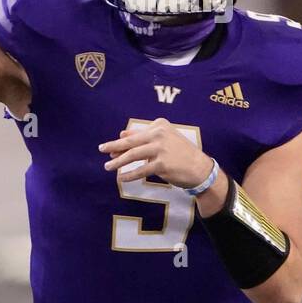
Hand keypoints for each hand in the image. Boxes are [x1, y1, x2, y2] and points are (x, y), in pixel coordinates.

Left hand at [99, 118, 214, 188]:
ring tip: (108, 166)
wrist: (201, 168)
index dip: (121, 142)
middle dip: (113, 146)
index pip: (135, 134)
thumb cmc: (180, 153)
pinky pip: (140, 170)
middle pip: (131, 141)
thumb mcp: (164, 139)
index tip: (109, 148)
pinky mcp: (161, 164)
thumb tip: (121, 134)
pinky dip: (129, 174)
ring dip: (118, 162)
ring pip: (133, 155)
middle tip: (101, 149)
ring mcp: (161, 149)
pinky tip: (121, 177)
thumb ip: (143, 136)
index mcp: (159, 125)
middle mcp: (159, 134)